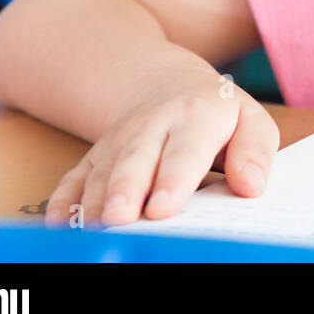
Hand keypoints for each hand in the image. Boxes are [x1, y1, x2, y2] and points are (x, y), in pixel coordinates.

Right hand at [43, 64, 279, 228]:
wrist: (166, 83)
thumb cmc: (216, 113)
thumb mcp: (249, 120)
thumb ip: (255, 152)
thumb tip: (251, 186)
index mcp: (197, 117)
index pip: (186, 150)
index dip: (174, 178)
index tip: (164, 207)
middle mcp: (153, 127)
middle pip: (136, 160)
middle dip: (125, 189)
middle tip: (120, 218)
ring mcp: (119, 141)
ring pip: (102, 171)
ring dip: (93, 201)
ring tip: (92, 230)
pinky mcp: (96, 156)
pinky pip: (74, 177)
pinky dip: (64, 200)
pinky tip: (58, 225)